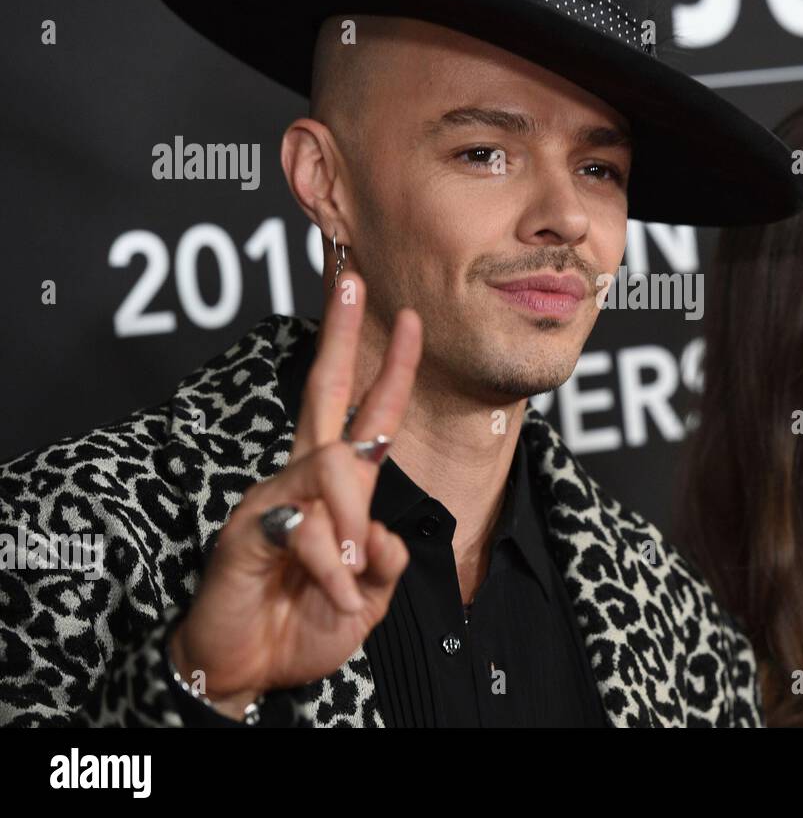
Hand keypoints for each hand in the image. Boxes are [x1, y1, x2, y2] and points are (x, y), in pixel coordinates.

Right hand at [168, 274, 420, 713]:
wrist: (246, 668)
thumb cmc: (305, 624)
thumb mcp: (368, 594)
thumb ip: (383, 561)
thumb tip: (382, 534)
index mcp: (339, 487)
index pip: (369, 416)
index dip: (393, 370)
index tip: (411, 320)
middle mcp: (304, 480)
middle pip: (323, 391)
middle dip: (341, 334)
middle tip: (355, 280)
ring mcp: (272, 498)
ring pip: (328, 466)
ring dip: (351, 525)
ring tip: (346, 580)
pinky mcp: (246, 529)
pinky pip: (302, 526)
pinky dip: (328, 566)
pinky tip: (331, 595)